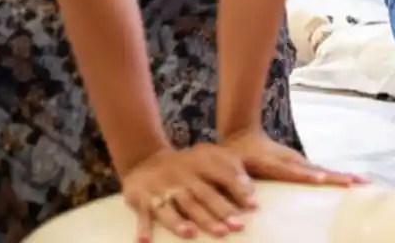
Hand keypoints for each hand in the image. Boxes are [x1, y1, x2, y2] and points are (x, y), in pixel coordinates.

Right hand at [122, 144, 253, 241]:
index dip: (237, 189)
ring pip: (172, 206)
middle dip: (216, 211)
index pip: (222, 175)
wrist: (145, 159)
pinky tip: (144, 241)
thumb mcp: (210, 159)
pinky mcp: (141, 198)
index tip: (252, 206)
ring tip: (191, 233)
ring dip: (179, 221)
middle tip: (233, 227)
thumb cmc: (188, 166)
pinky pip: (142, 214)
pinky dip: (143, 227)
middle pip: (200, 195)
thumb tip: (252, 195)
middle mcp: (181, 176)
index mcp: (200, 164)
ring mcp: (161, 188)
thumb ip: (232, 172)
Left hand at [222, 129, 366, 186]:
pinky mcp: (300, 163)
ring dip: (342, 176)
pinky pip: (320, 171)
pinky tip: (348, 181)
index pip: (294, 172)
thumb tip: (249, 199)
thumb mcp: (234, 166)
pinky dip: (335, 176)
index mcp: (275, 163)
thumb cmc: (236, 154)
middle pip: (318, 170)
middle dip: (338, 176)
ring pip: (323, 170)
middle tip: (360, 182)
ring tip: (363, 182)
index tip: (323, 179)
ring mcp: (297, 160)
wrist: (243, 132)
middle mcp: (291, 160)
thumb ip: (241, 181)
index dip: (307, 176)